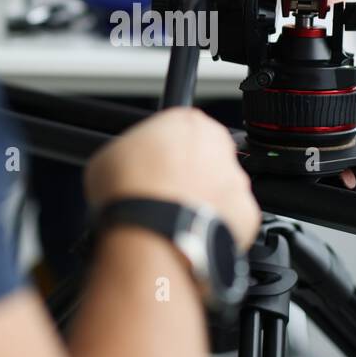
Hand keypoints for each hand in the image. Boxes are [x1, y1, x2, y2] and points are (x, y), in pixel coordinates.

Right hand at [85, 108, 259, 252]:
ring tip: (175, 219)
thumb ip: (128, 152)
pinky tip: (191, 233)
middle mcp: (218, 145)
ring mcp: (236, 180)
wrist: (152, 235)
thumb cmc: (131, 194)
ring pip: (221, 189)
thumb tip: (126, 167)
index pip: (180, 128)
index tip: (155, 165)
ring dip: (203, 201)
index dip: (165, 150)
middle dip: (189, 174)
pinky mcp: (247, 213)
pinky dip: (216, 227)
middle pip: (205, 157)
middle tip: (163, 195)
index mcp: (187, 121)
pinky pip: (231, 219)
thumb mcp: (108, 157)